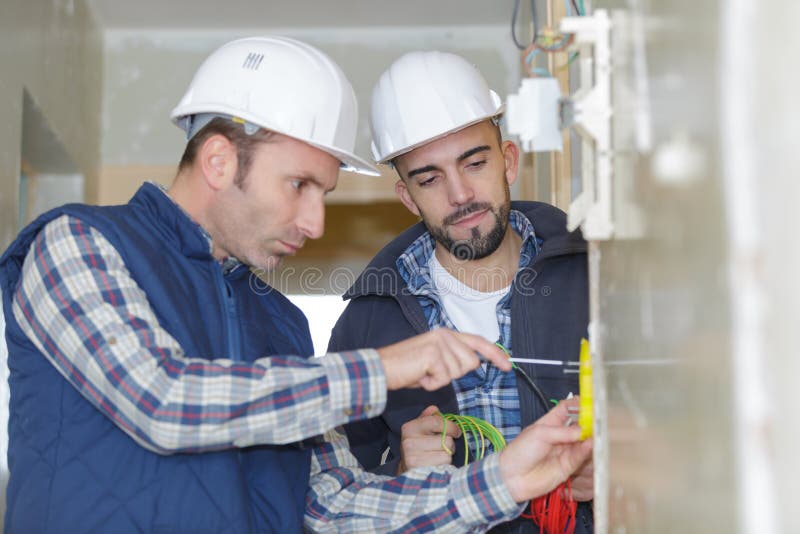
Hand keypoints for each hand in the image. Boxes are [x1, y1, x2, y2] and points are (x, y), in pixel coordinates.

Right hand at [378, 328, 510, 390]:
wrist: (382, 368)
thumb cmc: (406, 368)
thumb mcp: (434, 359)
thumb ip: (453, 357)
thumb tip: (474, 363)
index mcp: (446, 334)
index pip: (478, 341)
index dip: (495, 354)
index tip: (507, 366)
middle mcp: (445, 335)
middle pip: (470, 363)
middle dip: (454, 374)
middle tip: (431, 371)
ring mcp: (439, 343)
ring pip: (458, 372)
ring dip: (440, 380)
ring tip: (423, 373)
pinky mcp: (433, 355)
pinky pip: (444, 379)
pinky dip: (431, 384)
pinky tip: (419, 376)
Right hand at [397, 405, 460, 473]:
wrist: (408, 472)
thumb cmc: (418, 448)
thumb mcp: (420, 431)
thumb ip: (428, 418)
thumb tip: (434, 409)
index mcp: (410, 428)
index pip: (437, 421)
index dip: (451, 426)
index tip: (456, 431)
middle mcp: (409, 442)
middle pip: (446, 440)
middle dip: (449, 444)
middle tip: (442, 448)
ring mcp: (413, 458)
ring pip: (447, 453)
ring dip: (447, 456)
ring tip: (438, 457)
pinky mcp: (421, 471)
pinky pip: (444, 464)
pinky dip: (444, 465)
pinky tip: (436, 465)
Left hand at [498, 397, 592, 502]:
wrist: (512, 477)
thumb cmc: (520, 451)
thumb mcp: (539, 434)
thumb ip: (562, 432)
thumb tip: (583, 430)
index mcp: (550, 422)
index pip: (567, 408)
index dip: (578, 404)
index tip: (590, 402)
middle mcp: (561, 435)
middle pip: (580, 425)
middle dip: (590, 421)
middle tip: (600, 418)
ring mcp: (565, 450)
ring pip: (583, 441)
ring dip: (591, 436)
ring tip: (598, 431)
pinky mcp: (568, 465)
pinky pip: (580, 456)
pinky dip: (587, 450)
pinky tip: (591, 444)